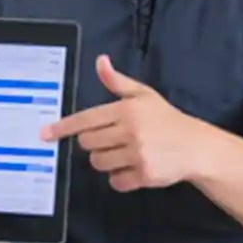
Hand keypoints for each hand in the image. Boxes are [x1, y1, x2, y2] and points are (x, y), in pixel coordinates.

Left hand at [40, 55, 213, 191]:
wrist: (197, 147)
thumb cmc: (166, 119)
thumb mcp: (143, 95)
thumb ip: (117, 81)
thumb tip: (100, 61)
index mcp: (126, 109)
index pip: (86, 119)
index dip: (63, 127)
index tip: (45, 133)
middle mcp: (130, 131)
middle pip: (88, 143)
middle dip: (93, 143)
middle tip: (110, 140)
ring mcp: (138, 154)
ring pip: (99, 163)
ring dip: (105, 160)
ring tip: (123, 153)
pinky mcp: (145, 175)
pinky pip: (115, 181)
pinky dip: (119, 178)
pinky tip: (132, 168)